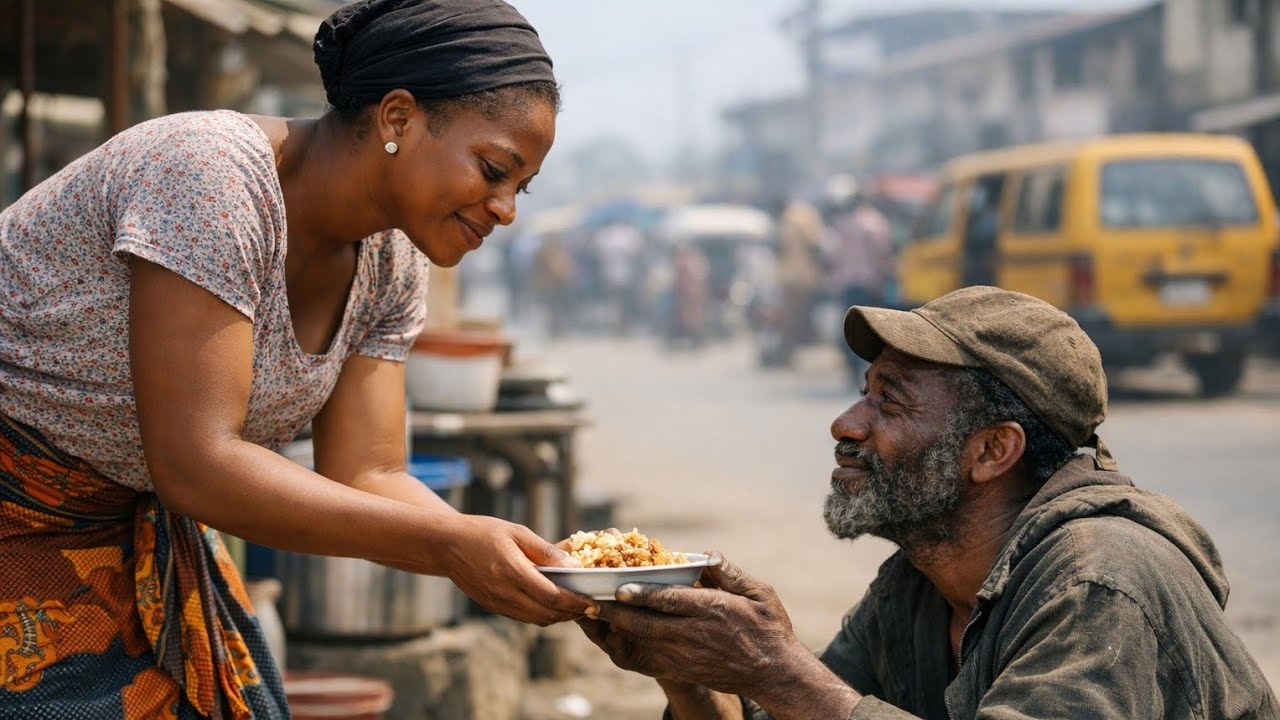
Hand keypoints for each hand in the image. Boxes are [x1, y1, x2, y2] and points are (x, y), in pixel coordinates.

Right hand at [441, 515, 593, 625]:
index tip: (591, 601)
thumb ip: (545, 550)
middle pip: (546, 614)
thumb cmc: (482, 533)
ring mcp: (497, 603)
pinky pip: (522, 617)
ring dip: (557, 617)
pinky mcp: (492, 606)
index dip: (575, 602)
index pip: (551, 596)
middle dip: (571, 614)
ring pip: (535, 620)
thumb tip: (572, 565)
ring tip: (573, 606)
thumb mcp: (517, 532)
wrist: (445, 545)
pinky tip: (550, 604)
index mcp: (512, 572)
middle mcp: (504, 593)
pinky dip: (540, 615)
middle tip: (588, 607)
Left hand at [579, 553, 810, 698]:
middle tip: (590, 601)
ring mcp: (685, 656)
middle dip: (615, 613)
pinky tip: (610, 640)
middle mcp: (694, 635)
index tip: (618, 588)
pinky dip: (625, 652)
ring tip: (591, 617)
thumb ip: (731, 573)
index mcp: (713, 611)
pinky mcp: (682, 670)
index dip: (641, 595)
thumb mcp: (760, 592)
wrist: (774, 672)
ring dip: (614, 632)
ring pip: (641, 644)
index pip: (669, 601)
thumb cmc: (769, 627)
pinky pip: (646, 663)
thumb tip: (706, 555)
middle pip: (646, 624)